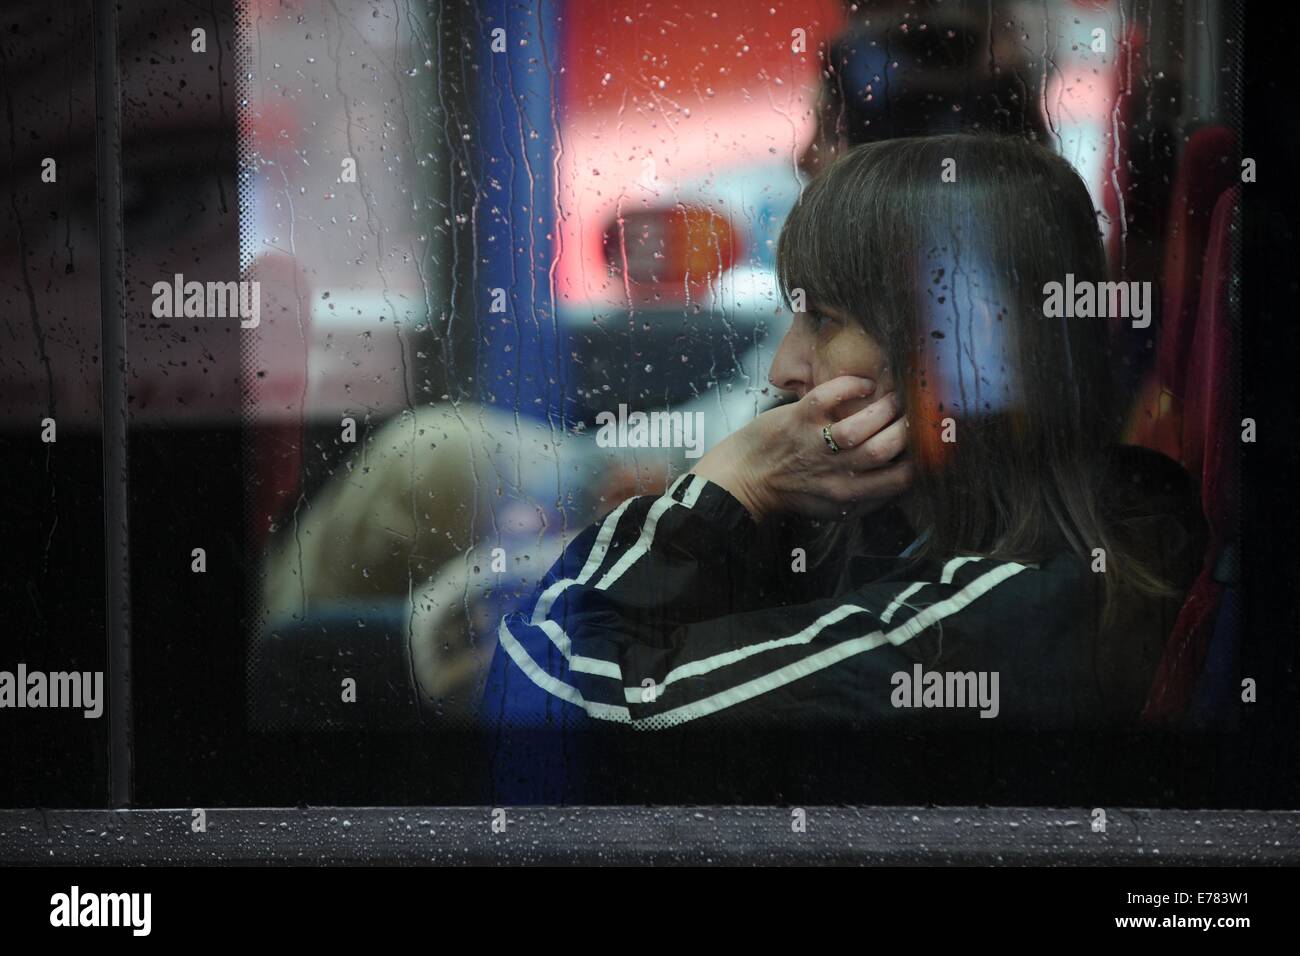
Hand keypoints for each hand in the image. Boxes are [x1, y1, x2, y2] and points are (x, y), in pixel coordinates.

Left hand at [691, 376, 912, 521]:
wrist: (743, 480)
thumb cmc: (791, 489)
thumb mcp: (834, 505)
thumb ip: (868, 494)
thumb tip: (906, 472)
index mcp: (850, 496)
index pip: (902, 478)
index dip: (922, 456)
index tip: (927, 440)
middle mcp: (836, 473)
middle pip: (887, 448)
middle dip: (907, 428)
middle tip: (912, 414)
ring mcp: (817, 444)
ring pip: (865, 424)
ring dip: (886, 407)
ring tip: (893, 399)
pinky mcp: (799, 418)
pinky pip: (832, 395)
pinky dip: (853, 385)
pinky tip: (864, 385)